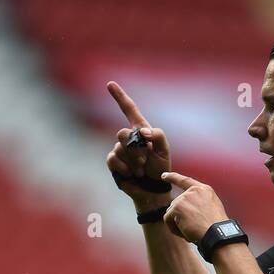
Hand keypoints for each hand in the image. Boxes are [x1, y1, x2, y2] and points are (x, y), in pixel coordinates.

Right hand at [106, 80, 171, 205]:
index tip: (110, 84)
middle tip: (144, 162)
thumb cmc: (160, 168)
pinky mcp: (114, 162)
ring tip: (141, 171)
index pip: (128, 109)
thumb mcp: (164, 150)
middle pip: (122, 133)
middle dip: (135, 150)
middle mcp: (128, 138)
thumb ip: (158, 136)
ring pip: (119, 149)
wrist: (153, 189)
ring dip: (133, 162)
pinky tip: (131, 174)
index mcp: (140, 130)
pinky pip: (113, 159)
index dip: (119, 96)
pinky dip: (124, 167)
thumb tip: (142, 132)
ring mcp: (119, 149)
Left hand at [161, 172, 228, 244]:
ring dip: (178, 225)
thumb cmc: (217, 228)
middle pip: (177, 204)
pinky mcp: (177, 207)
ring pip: (171, 213)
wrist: (217, 233)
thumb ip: (200, 204)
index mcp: (204, 190)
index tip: (164, 176)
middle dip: (181, 218)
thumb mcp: (212, 210)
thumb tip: (186, 210)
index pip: (185, 181)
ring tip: (191, 232)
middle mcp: (193, 191)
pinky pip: (167, 219)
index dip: (173, 178)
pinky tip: (184, 233)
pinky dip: (173, 228)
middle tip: (193, 229)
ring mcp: (184, 197)